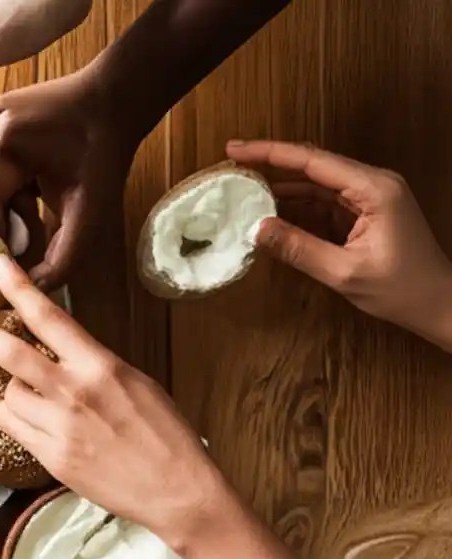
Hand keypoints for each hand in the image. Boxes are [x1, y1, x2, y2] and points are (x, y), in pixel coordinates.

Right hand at [0, 68, 137, 289]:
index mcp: (8, 144)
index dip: (6, 233)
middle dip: (11, 215)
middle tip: (36, 229)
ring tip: (41, 204)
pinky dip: (12, 179)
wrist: (117, 99)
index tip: (22, 251)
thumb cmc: (106, 154)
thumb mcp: (90, 213)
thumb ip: (63, 257)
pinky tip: (37, 184)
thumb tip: (33, 288)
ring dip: (13, 198)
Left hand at [0, 256, 231, 550]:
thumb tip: (60, 350)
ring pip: (8, 395)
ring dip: (14, 392)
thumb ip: (94, 365)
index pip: (51, 318)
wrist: (177, 491)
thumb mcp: (135, 383)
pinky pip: (11, 427)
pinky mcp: (50, 458)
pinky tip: (32, 422)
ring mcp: (59, 427)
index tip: (1, 265)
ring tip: (37, 400)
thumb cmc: (165, 434)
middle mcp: (74, 392)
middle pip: (12, 355)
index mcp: (100, 366)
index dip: (20, 288)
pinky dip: (14, 419)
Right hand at [226, 140, 451, 349]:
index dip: (270, 152)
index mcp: (373, 189)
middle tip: (233, 162)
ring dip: (282, 184)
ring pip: (317, 181)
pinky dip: (298, 203)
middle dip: (272, 162)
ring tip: (244, 186)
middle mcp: (373, 183)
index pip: (312, 161)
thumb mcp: (344, 272)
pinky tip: (272, 208)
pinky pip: (326, 200)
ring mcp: (371, 196)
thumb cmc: (401, 289)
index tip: (235, 149)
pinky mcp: (366, 211)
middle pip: (313, 164)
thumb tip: (257, 229)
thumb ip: (298, 248)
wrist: (438, 304)